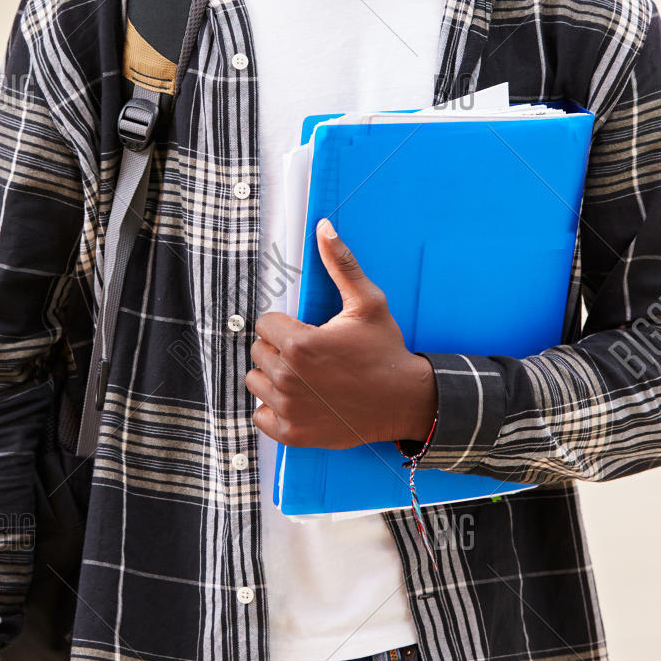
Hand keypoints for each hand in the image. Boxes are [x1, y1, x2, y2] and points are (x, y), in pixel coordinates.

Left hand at [245, 217, 436, 448]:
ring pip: (255, 382)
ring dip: (273, 377)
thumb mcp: (369, 303)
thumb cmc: (386, 350)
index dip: (286, 324)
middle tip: (311, 355)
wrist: (405, 400)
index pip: (265, 323)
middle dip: (280, 349)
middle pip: (258, 352)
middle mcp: (289, 377)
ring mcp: (288, 408)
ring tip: (304, 376)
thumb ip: (341, 264)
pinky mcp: (292, 433)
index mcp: (300, 343)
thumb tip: (324, 227)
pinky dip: (274, 409)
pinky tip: (300, 400)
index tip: (308, 331)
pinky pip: (260, 415)